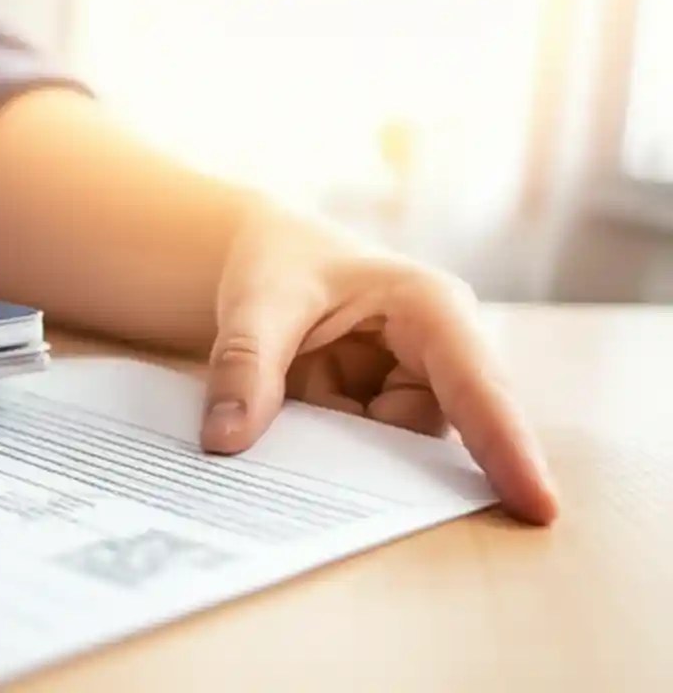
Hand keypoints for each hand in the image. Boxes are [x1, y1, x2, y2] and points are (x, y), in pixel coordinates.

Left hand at [199, 202, 558, 523]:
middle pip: (433, 432)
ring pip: (391, 452)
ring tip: (298, 415)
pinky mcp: (377, 412)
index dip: (507, 447)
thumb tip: (226, 440)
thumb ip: (244, 365)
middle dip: (390, 461)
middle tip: (334, 463)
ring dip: (343, 453)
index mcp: (432, 308)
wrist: (258, 258)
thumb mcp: (256, 303)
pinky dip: (325, 454)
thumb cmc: (276, 263)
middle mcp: (439, 352)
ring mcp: (409, 387)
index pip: (478, 386)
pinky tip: (292, 436)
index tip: (539, 506)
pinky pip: (360, 454)